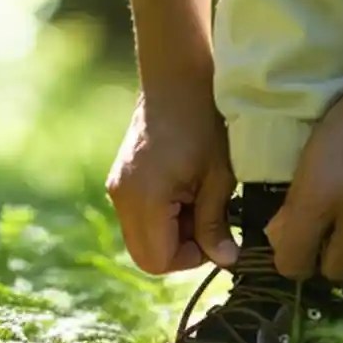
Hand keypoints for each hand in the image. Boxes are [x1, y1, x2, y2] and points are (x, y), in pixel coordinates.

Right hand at [107, 83, 237, 274]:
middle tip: (206, 221)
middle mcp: (122, 198)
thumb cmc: (202, 123)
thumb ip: (215, 224)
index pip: (158, 260)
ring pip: (141, 237)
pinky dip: (160, 216)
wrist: (175, 81)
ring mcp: (116, 189)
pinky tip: (182, 190)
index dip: (190, 258)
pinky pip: (137, 217)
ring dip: (170, 232)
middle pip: (145, 256)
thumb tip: (226, 261)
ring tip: (196, 200)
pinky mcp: (119, 180)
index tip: (214, 236)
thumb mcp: (218, 177)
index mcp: (145, 199)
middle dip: (178, 249)